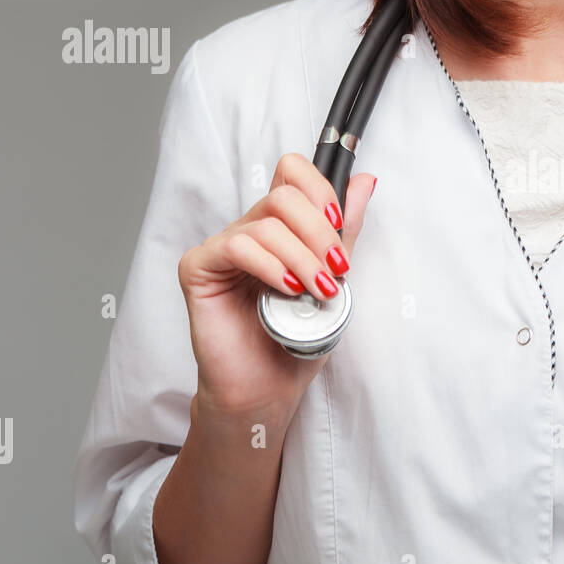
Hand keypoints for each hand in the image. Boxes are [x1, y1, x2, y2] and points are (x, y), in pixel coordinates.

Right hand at [178, 153, 375, 427]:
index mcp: (280, 227)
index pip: (292, 174)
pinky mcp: (199, 268)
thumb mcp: (334, 277)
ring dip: (302, 258)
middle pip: (284, 195)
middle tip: (336, 270)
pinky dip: (270, 266)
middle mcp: (250, 230)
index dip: (320, 190)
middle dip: (319, 232)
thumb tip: (364, 181)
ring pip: (266, 223)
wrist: (268, 389)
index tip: (339, 225)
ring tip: (318, 292)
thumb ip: (346, 229)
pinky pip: (236, 246)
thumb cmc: (297, 339)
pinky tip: (287, 291)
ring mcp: (221, 248)